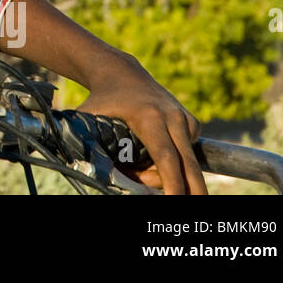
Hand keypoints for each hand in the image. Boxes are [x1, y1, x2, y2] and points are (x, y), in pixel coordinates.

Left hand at [76, 54, 206, 194]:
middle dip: (193, 192)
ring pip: (188, 162)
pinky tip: (152, 156)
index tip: (173, 201)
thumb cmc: (102, 100)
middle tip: (193, 208)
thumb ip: (92, 147)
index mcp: (149, 117)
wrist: (122, 73)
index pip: (165, 158)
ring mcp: (185, 119)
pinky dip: (176, 164)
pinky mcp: (192, 123)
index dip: (171, 184)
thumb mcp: (90, 119)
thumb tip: (101, 176)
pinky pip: (188, 154)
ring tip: (142, 171)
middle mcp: (172, 117)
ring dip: (172, 176)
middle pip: (188, 165)